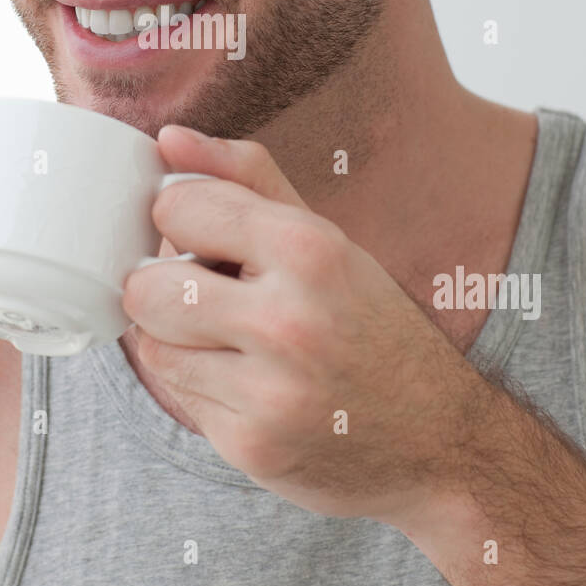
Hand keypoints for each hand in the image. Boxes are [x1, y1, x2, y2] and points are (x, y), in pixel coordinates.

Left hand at [121, 125, 491, 525]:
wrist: (438, 439)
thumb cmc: (368, 324)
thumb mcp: (322, 239)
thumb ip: (243, 178)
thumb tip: (167, 140)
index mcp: (309, 249)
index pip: (176, 208)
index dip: (180, 221)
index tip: (203, 237)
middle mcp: (289, 320)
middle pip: (146, 287)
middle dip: (165, 289)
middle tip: (207, 296)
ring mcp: (269, 391)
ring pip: (153, 346)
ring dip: (178, 341)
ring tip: (231, 342)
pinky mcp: (251, 446)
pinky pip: (179, 398)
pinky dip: (201, 388)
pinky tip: (248, 386)